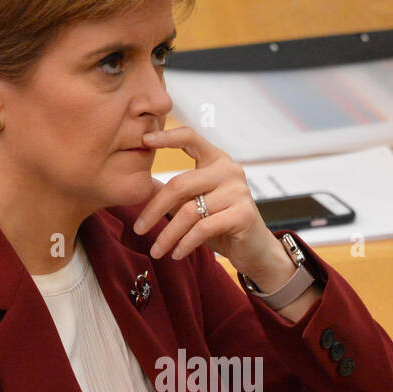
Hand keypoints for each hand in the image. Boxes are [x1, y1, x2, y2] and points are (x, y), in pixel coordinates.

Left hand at [132, 124, 287, 282]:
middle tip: (138, 229)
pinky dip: (186, 243)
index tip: (143, 140)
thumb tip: (139, 185)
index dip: (166, 137)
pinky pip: (204, 228)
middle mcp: (229, 170)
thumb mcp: (194, 204)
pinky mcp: (243, 214)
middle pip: (180, 184)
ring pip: (189, 211)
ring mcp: (238, 191)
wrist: (254, 250)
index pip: (190, 137)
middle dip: (154, 209)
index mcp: (215, 159)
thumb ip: (173, 193)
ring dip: (168, 235)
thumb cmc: (220, 225)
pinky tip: (176, 254)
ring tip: (156, 251)